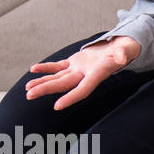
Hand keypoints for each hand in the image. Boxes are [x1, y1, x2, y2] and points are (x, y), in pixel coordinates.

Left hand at [25, 37, 141, 109]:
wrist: (122, 48)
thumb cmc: (126, 50)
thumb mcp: (126, 51)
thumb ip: (123, 55)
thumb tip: (121, 57)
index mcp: (97, 74)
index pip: (82, 90)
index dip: (71, 98)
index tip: (57, 106)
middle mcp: (85, 75)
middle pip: (63, 85)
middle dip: (46, 89)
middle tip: (28, 96)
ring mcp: (78, 69)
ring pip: (57, 78)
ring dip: (42, 82)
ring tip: (27, 89)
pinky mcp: (75, 62)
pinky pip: (58, 66)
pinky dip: (46, 68)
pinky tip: (33, 70)